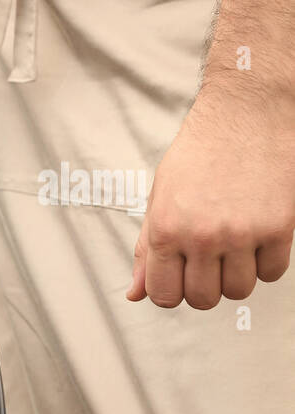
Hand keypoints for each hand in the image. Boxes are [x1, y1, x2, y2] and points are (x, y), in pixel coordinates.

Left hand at [129, 86, 294, 308]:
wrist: (246, 114)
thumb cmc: (201, 152)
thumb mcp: (159, 198)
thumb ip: (146, 249)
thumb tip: (135, 293)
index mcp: (165, 229)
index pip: (163, 295)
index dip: (172, 293)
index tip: (180, 280)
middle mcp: (201, 236)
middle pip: (203, 299)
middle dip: (204, 287)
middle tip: (208, 263)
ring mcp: (241, 234)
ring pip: (239, 290)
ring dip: (236, 276)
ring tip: (233, 248)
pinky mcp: (278, 227)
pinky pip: (272, 272)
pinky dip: (265, 263)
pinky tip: (257, 240)